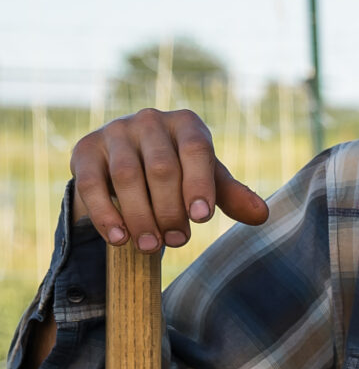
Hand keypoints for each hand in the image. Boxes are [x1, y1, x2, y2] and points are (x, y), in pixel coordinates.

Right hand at [69, 108, 269, 251]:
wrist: (128, 159)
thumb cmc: (179, 170)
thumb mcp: (206, 179)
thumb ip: (230, 195)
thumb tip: (262, 215)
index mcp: (186, 124)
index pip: (196, 150)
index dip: (200, 184)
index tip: (202, 218)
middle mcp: (150, 121)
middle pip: (161, 168)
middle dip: (170, 209)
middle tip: (177, 241)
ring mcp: (115, 132)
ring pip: (127, 177)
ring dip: (140, 216)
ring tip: (151, 248)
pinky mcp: (85, 150)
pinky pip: (91, 184)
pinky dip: (105, 214)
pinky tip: (119, 239)